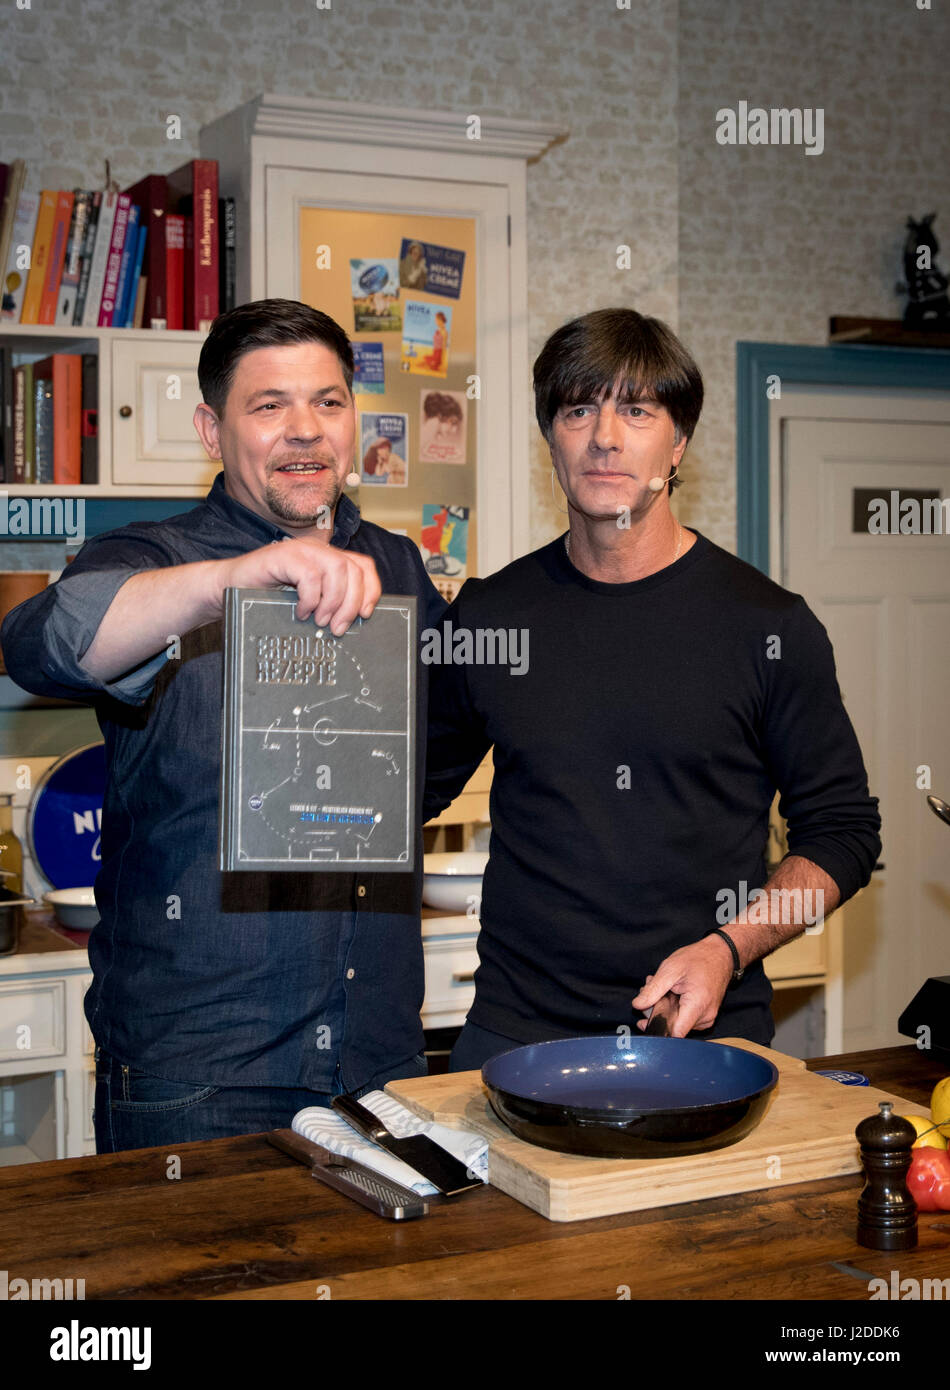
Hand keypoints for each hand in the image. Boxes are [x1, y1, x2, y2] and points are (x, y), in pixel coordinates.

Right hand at [221, 539, 381, 635]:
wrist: (228, 587)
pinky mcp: (283, 555)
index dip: (370, 590)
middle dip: (351, 603)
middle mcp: (318, 550)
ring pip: (337, 570)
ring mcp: (301, 550)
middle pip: (353, 570)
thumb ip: (328, 602)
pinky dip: (310, 598)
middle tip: (338, 628)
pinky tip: (301, 611)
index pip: (363, 566)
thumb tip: (353, 621)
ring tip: (320, 621)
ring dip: (333, 601)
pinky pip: (309, 575)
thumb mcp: (306, 601)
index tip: (364, 615)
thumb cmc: (266, 597)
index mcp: (327, 559)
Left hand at [631, 937, 733, 1037]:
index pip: (676, 1034)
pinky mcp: (705, 1016)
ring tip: (661, 987)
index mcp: (697, 1006)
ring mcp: (706, 1018)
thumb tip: (637, 1005)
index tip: (646, 1019)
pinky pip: (685, 1018)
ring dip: (664, 1007)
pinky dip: (674, 1007)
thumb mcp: (670, 969)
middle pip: (673, 1027)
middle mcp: (705, 1017)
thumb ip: (653, 990)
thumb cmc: (698, 959)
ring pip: (677, 1022)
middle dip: (657, 1010)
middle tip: (650, 989)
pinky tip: (670, 991)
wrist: (720, 955)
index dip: (658, 1029)